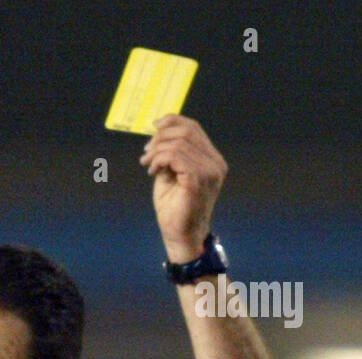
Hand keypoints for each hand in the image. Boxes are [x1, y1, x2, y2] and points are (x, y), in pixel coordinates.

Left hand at [139, 115, 226, 260]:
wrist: (179, 235)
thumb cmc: (174, 208)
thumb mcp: (170, 174)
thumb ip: (170, 154)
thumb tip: (159, 132)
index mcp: (211, 159)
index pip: (194, 128)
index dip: (172, 121)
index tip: (153, 128)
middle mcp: (215, 163)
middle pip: (187, 131)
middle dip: (161, 137)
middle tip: (146, 154)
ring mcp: (210, 171)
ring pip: (179, 143)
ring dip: (156, 151)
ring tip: (147, 164)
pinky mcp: (198, 180)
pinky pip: (176, 156)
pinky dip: (160, 159)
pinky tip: (153, 171)